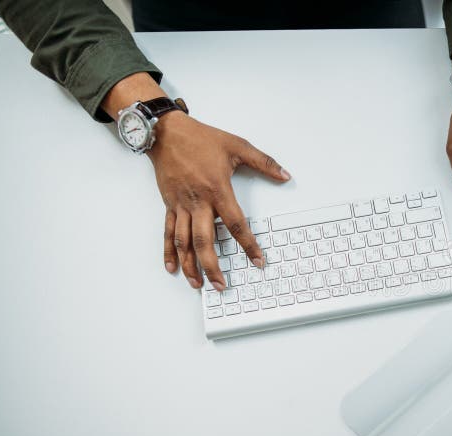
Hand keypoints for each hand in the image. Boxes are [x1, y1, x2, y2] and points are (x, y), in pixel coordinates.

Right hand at [102, 73, 289, 290]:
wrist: (166, 133)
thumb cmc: (201, 139)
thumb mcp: (237, 146)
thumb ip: (264, 162)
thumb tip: (285, 175)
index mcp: (217, 190)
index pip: (235, 224)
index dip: (248, 245)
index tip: (257, 260)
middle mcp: (198, 202)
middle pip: (205, 241)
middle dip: (212, 266)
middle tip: (221, 285)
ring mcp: (181, 205)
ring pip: (184, 242)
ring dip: (190, 265)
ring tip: (198, 284)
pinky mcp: (169, 205)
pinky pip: (168, 232)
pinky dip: (169, 251)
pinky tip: (172, 267)